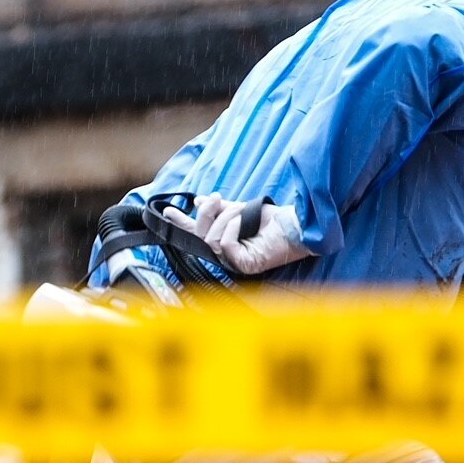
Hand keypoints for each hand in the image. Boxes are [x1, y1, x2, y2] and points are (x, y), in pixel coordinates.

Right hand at [160, 195, 310, 275]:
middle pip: (200, 236)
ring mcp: (236, 261)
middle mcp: (228, 254)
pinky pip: (225, 245)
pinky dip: (232, 228)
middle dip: (205, 214)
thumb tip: (200, 201)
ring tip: (239, 210)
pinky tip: (242, 222)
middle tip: (215, 198)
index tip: (167, 210)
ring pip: (212, 240)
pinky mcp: (244, 265)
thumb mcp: (242, 209)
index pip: (198, 233)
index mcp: (226, 241)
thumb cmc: (274, 220)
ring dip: (224, 218)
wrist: (296, 226)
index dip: (182, 222)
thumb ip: (221, 208)